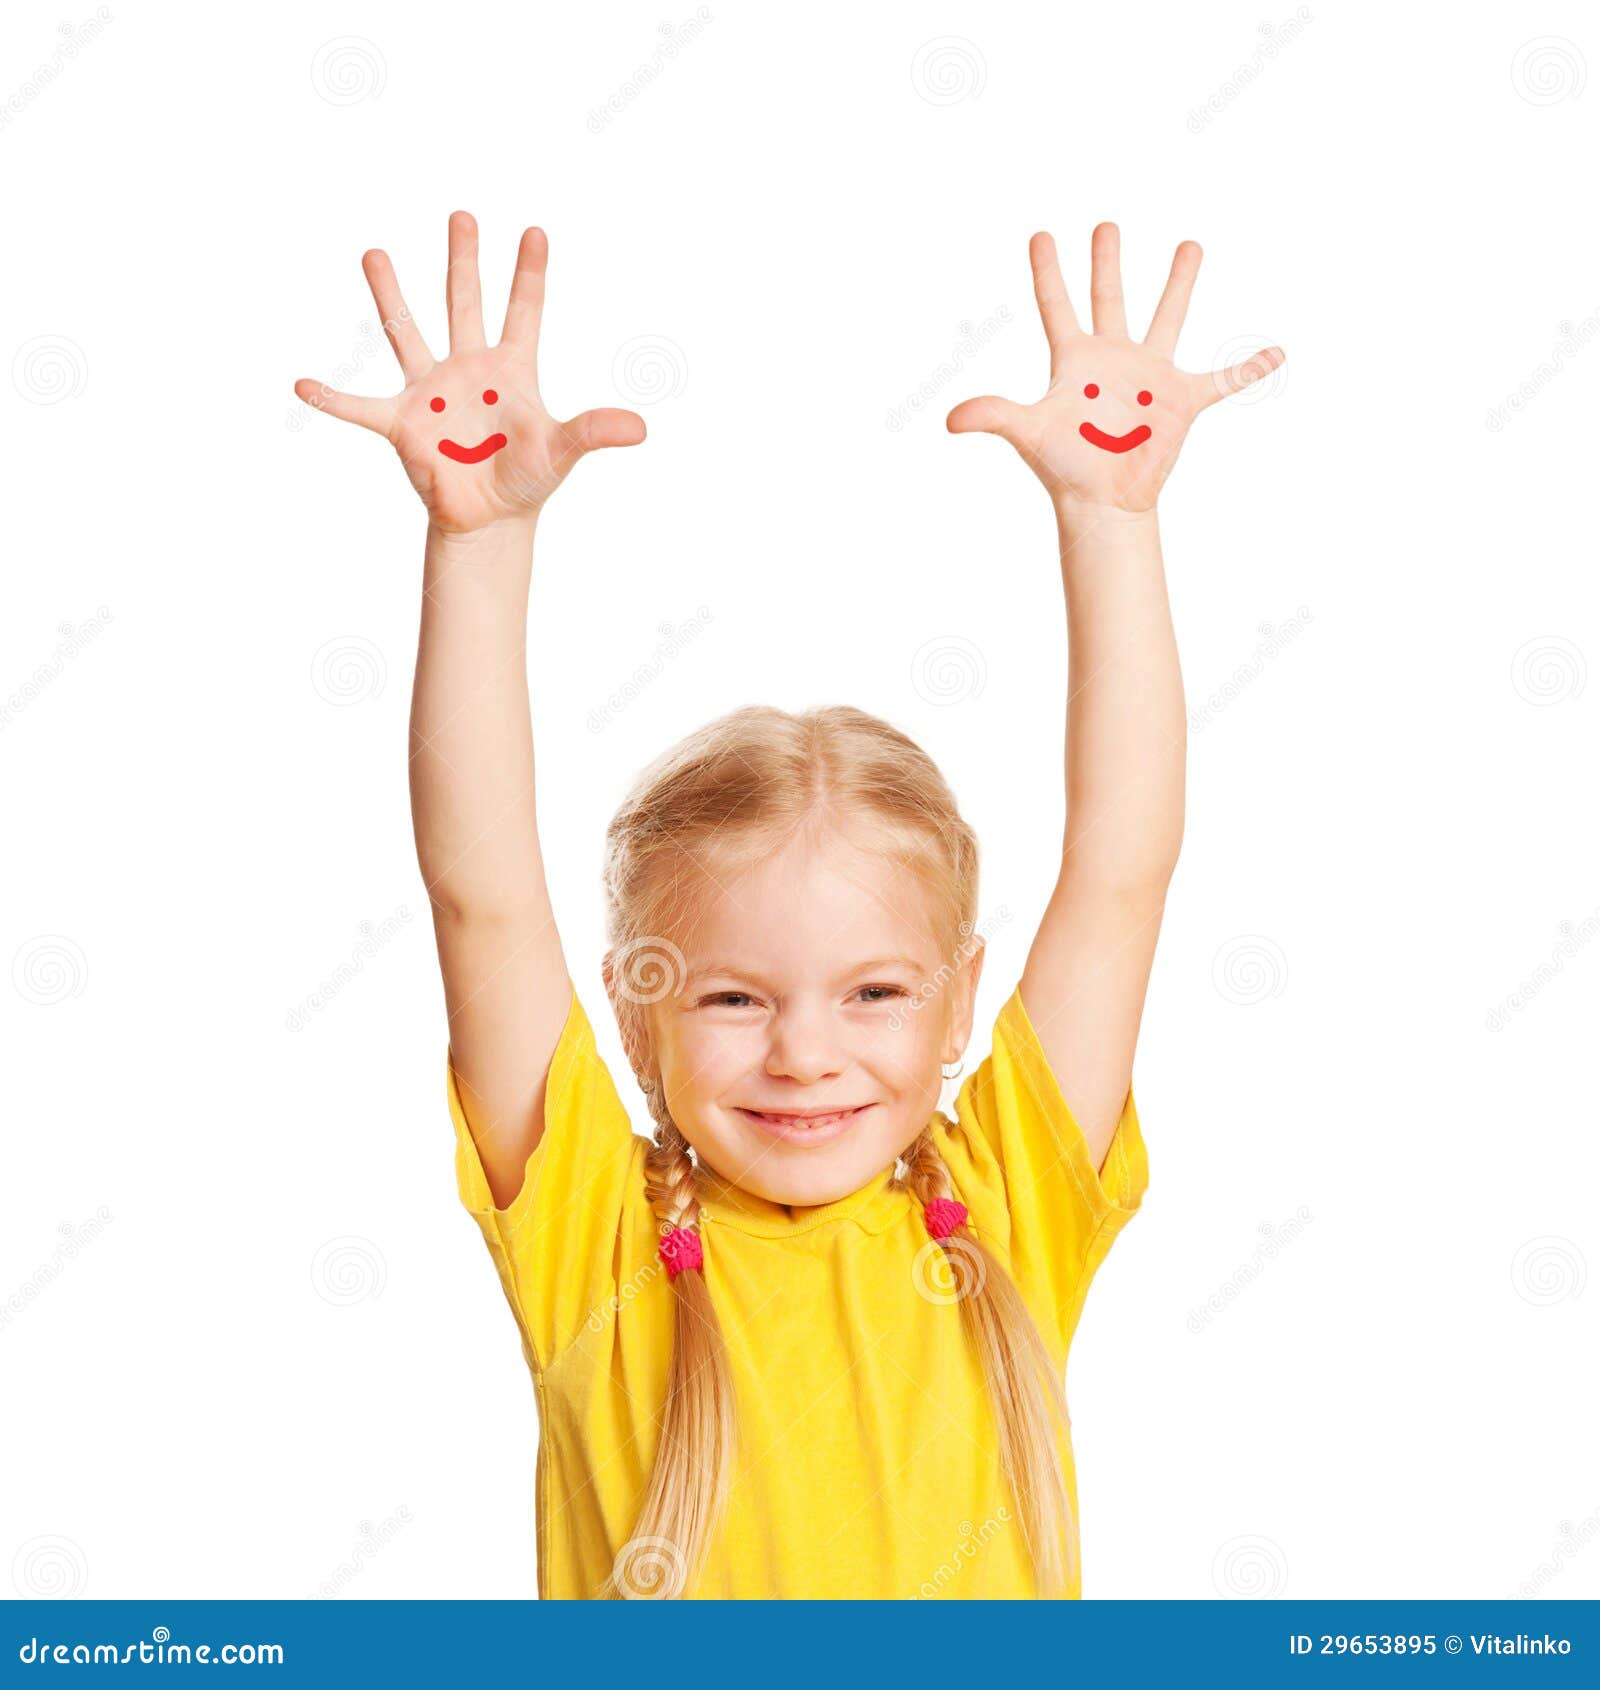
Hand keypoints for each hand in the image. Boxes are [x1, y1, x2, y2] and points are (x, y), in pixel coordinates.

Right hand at [294, 211, 644, 534]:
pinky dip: (332, 399)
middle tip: (462, 214)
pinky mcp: (402, 423)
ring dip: (391, 296)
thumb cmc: (525, 481)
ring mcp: (430, 391)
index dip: (530, 274)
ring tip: (374, 253)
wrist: (488, 520)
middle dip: (464, 260)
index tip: (536, 231)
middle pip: (465, 303)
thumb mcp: (561, 451)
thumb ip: (594, 432)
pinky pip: (359, 408)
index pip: (524, 312)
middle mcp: (467, 369)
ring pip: (407, 332)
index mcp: (510, 371)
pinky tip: (302, 385)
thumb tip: (640, 428)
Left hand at [947, 224, 1282, 515]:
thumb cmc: (1063, 469)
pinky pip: (1222, 381)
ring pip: (1166, 317)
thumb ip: (994, 415)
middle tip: (1106, 223)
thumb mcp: (1029, 434)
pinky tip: (1275, 353)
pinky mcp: (1180, 401)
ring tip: (1189, 245)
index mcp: (1074, 361)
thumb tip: (951, 418)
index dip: (1046, 271)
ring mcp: (1148, 377)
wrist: (1102, 503)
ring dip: (1178, 283)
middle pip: (1108, 297)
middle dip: (1106, 260)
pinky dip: (1248, 369)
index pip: (1056, 305)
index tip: (1040, 235)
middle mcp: (1111, 359)